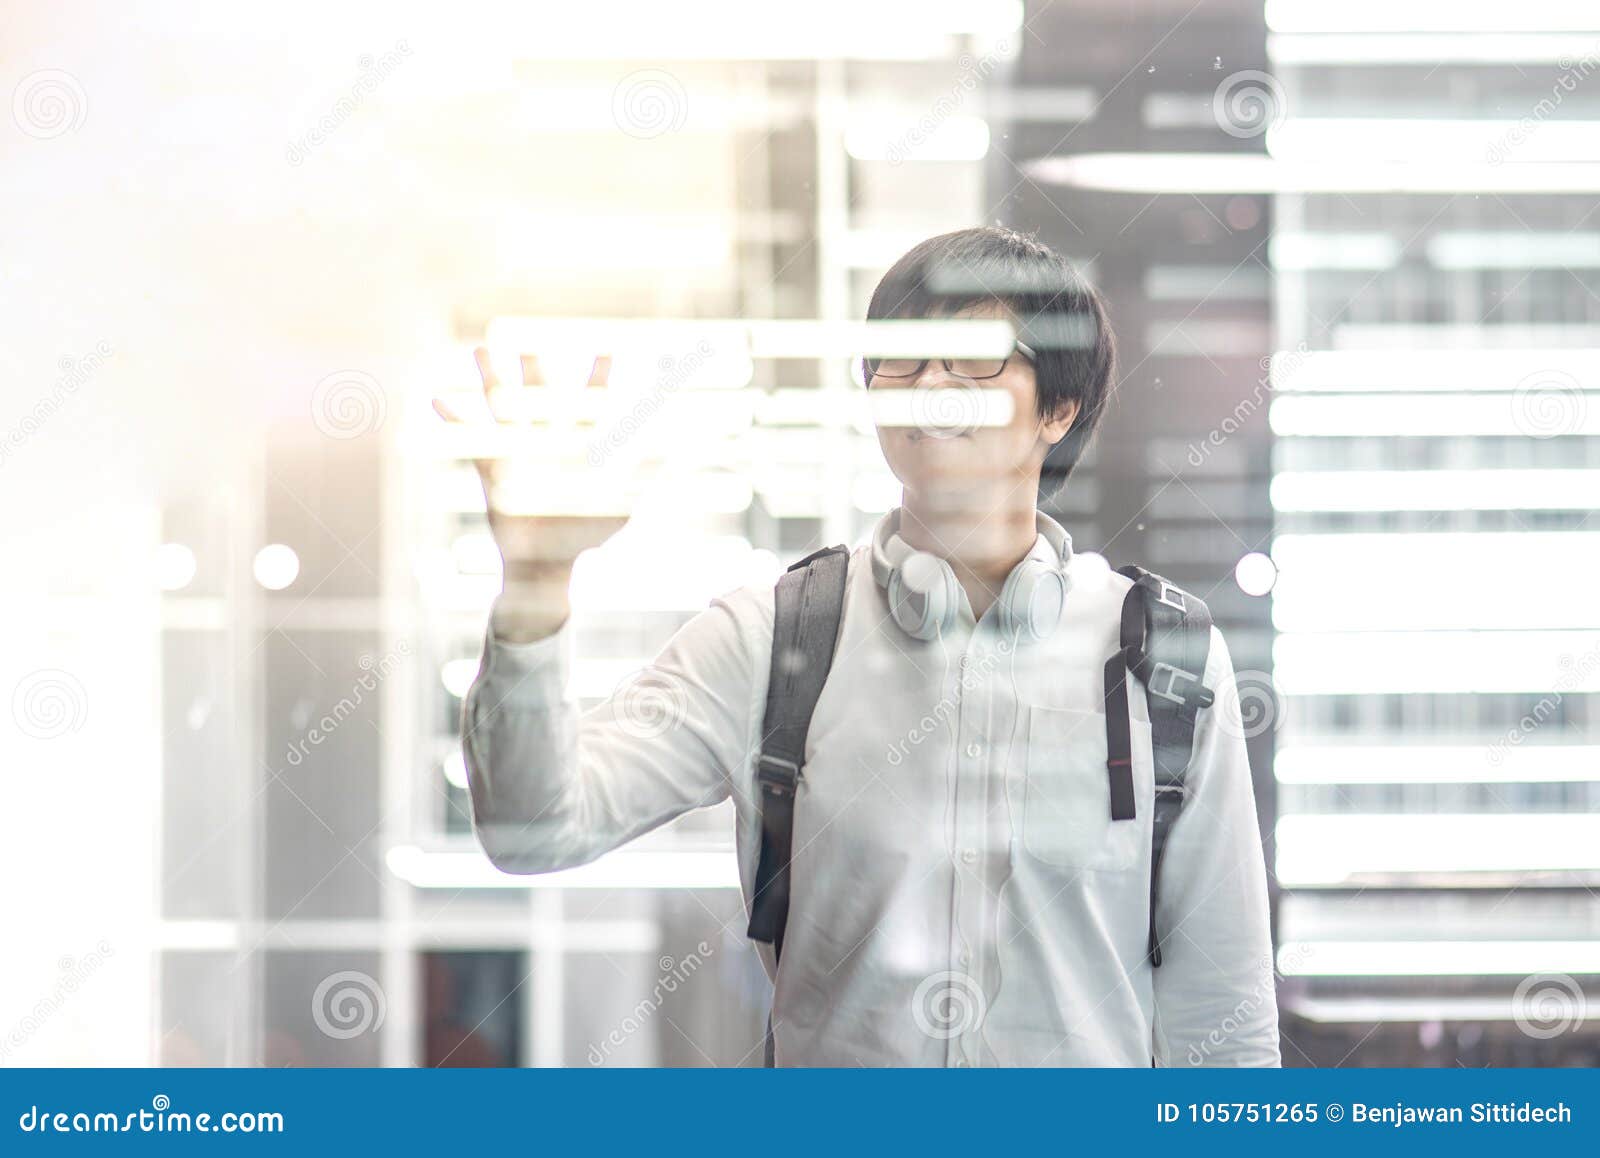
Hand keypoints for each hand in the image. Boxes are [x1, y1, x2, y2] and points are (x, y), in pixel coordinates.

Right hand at [434, 346, 629, 639]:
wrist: (547, 565)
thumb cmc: (584, 535)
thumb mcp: (619, 507)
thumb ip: (642, 476)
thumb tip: (672, 450)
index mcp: (579, 444)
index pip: (591, 402)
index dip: (600, 376)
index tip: (609, 348)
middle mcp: (547, 439)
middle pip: (541, 394)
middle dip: (536, 367)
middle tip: (531, 337)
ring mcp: (517, 452)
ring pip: (504, 407)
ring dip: (492, 379)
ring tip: (482, 349)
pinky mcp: (493, 472)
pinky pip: (471, 443)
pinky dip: (455, 422)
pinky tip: (440, 401)